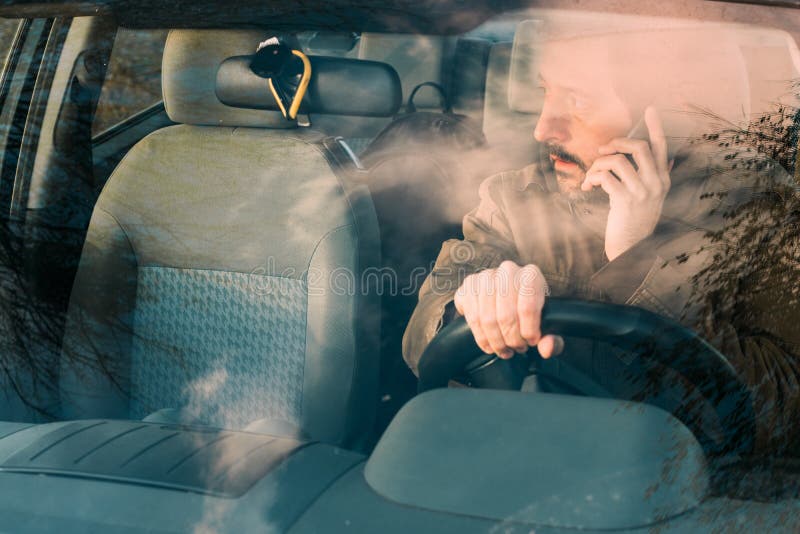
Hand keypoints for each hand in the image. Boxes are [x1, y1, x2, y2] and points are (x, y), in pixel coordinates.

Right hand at [453, 261, 563, 359]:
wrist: (507, 298)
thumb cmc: (529, 313)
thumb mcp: (546, 327)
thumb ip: (552, 340)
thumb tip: (547, 348)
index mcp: (531, 275)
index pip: (528, 307)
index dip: (529, 330)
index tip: (531, 342)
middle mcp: (507, 270)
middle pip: (506, 315)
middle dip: (511, 339)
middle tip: (517, 349)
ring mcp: (485, 276)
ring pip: (487, 319)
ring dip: (496, 341)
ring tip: (504, 349)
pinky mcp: (469, 285)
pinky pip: (472, 317)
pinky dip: (481, 337)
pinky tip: (490, 344)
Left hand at [581, 106, 670, 260]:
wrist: (630, 246)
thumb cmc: (635, 218)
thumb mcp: (650, 196)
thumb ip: (652, 177)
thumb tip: (658, 158)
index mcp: (662, 179)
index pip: (662, 147)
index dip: (655, 126)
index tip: (650, 108)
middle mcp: (656, 182)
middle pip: (639, 147)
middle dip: (616, 143)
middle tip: (603, 150)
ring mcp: (641, 191)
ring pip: (617, 160)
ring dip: (598, 164)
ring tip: (591, 176)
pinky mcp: (624, 200)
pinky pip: (605, 176)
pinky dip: (592, 178)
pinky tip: (587, 187)